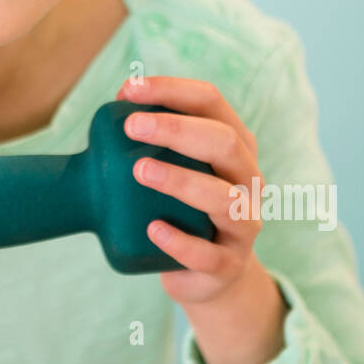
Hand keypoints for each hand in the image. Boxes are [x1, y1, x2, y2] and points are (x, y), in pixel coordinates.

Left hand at [117, 75, 265, 307]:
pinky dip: (181, 242)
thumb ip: (151, 138)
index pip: (212, 102)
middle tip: (132, 127)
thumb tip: (114, 103)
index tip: (129, 90)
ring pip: (224, 198)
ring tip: (139, 171)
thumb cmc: (182, 207)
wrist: (209, 274)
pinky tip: (153, 229)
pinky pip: (209, 255)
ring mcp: (244, 224)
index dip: (172, 89)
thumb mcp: (174, 166)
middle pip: (225, 143)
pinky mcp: (230, 265)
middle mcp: (248, 180)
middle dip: (178, 129)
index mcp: (235, 144)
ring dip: (181, 180)